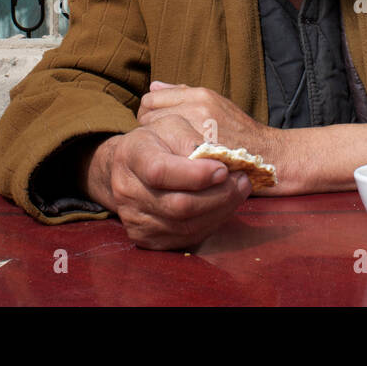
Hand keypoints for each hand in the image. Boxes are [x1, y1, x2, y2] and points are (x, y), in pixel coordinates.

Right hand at [84, 113, 251, 250]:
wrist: (124, 168)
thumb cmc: (156, 142)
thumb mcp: (173, 126)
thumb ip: (193, 140)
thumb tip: (220, 161)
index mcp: (131, 155)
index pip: (160, 172)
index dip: (196, 175)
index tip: (223, 169)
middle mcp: (126, 190)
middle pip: (179, 205)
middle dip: (219, 195)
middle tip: (242, 181)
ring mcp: (134, 219)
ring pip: (186, 226)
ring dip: (220, 210)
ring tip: (238, 192)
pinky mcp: (145, 238)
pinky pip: (185, 238)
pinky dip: (210, 224)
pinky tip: (221, 207)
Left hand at [138, 81, 278, 156]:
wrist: (271, 157)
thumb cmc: (242, 133)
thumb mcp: (216, 104)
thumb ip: (183, 94)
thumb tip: (154, 85)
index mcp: (200, 95)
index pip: (150, 99)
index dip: (148, 114)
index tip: (155, 128)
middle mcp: (197, 109)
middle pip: (147, 119)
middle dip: (149, 132)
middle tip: (160, 145)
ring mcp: (197, 133)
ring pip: (154, 139)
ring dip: (156, 148)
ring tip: (166, 156)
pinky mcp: (198, 157)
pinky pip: (166, 158)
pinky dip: (165, 163)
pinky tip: (173, 167)